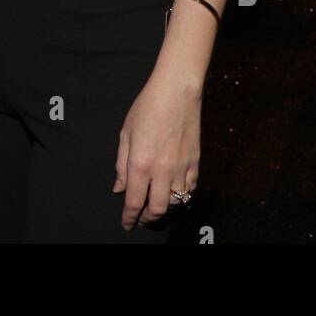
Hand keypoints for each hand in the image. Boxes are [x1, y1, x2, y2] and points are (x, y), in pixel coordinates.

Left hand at [113, 77, 200, 230]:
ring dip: (165, 206)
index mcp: (140, 163)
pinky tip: (174, 190)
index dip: (129, 217)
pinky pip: (191, 189)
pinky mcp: (196, 163)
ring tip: (157, 202)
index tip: (126, 223)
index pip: (134, 202)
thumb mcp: (126, 133)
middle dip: (148, 218)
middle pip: (158, 209)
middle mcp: (162, 171)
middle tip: (141, 217)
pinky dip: (182, 194)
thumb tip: (120, 187)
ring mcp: (181, 168)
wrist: (177, 92)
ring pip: (176, 202)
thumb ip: (121, 163)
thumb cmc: (148, 107)